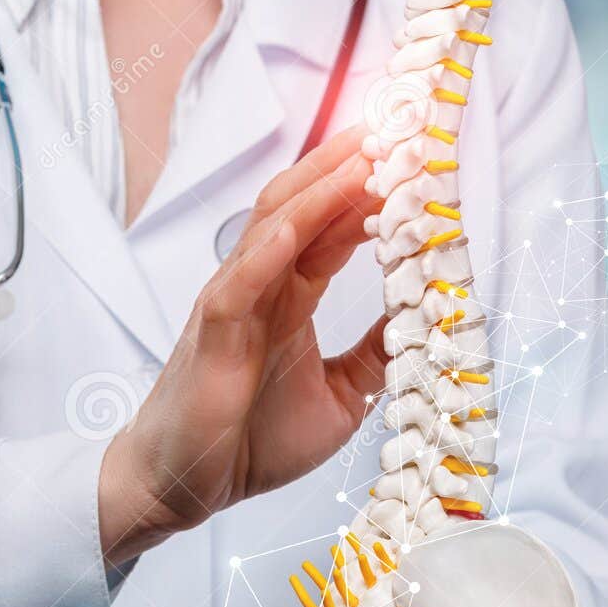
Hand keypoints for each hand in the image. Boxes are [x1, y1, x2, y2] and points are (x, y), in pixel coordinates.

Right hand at [99, 127, 386, 562]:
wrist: (185, 485)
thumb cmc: (250, 439)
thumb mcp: (341, 396)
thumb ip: (374, 353)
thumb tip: (422, 324)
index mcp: (290, 294)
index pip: (335, 225)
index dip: (372, 188)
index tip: (415, 154)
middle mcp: (262, 285)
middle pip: (305, 204)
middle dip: (349, 162)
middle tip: (396, 122)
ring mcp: (234, 302)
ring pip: (274, 225)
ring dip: (319, 187)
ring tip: (362, 151)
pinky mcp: (212, 333)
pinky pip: (238, 281)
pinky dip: (267, 249)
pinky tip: (297, 224)